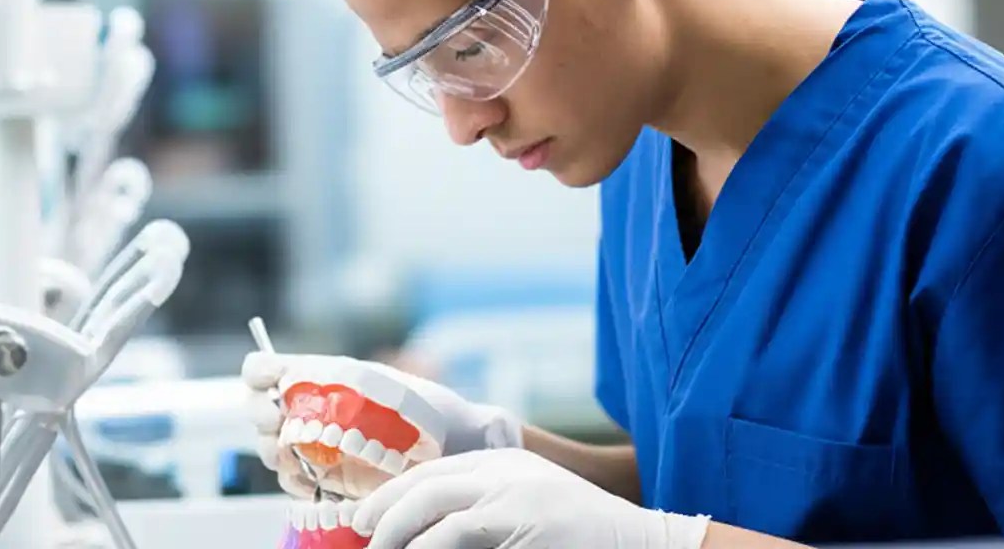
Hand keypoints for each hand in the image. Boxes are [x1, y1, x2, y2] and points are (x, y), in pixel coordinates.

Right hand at [242, 352, 522, 497]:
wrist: (457, 450)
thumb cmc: (430, 410)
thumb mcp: (395, 388)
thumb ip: (353, 381)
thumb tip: (304, 374)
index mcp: (323, 377)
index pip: (268, 369)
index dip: (260, 373)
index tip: (271, 384)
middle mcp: (312, 408)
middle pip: (259, 410)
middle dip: (263, 418)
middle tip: (282, 427)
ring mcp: (315, 443)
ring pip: (271, 447)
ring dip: (277, 454)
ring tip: (302, 461)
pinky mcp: (326, 476)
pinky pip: (292, 480)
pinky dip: (295, 482)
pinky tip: (315, 484)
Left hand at [353, 449, 710, 548]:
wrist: (642, 544)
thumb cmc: (584, 540)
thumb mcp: (530, 514)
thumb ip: (488, 513)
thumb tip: (432, 534)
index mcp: (506, 463)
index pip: (435, 470)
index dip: (395, 492)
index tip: (368, 518)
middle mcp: (505, 468)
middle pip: (425, 481)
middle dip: (385, 509)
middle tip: (361, 536)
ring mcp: (513, 489)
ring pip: (431, 503)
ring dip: (397, 534)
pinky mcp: (520, 516)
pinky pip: (455, 532)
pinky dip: (426, 547)